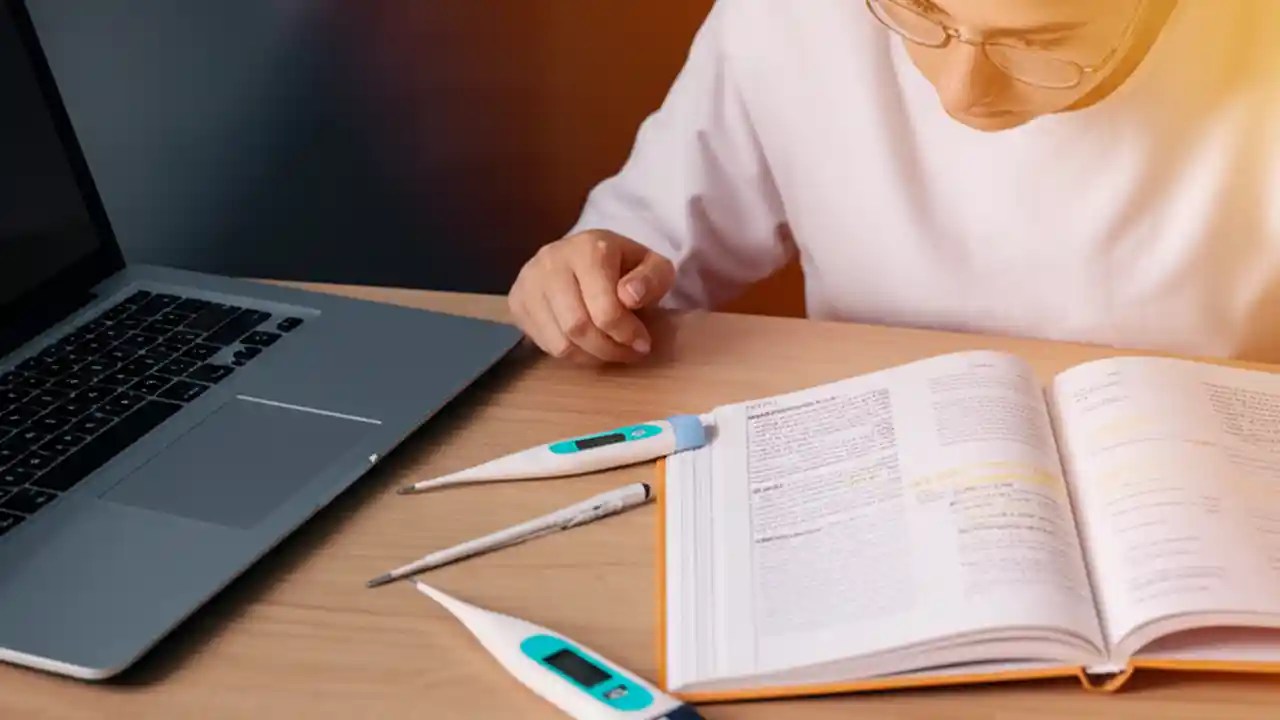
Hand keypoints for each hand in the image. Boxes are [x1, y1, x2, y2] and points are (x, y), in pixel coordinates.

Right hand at [508, 230, 674, 363]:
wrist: (583, 253)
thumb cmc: (622, 265)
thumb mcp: (652, 266)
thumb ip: (651, 279)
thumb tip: (630, 296)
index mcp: (588, 250)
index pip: (605, 309)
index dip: (626, 334)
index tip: (643, 343)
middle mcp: (551, 262)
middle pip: (578, 328)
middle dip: (608, 349)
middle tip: (627, 353)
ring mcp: (529, 282)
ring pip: (559, 342)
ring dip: (590, 356)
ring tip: (608, 351)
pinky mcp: (517, 300)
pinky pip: (543, 344)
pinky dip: (570, 353)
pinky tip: (586, 344)